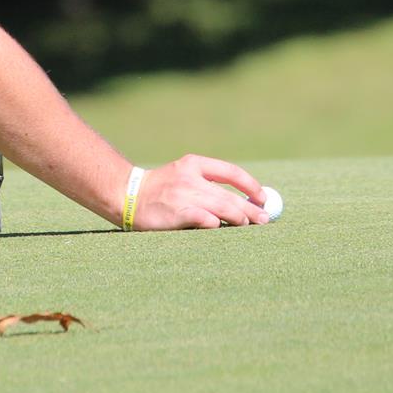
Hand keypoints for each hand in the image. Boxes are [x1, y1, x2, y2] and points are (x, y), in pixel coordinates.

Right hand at [132, 153, 270, 229]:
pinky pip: (207, 221)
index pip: (231, 172)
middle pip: (230, 195)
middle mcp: (190, 177)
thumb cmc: (162, 190)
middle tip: (264, 220)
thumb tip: (247, 199)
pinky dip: (217, 226)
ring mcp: (183, 195)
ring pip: (223, 208)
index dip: (251, 186)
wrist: (127, 196)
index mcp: (193, 163)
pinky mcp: (178, 213)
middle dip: (251, 209)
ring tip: (247, 226)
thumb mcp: (183, 176)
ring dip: (239, 219)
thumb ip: (209, 184)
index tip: (262, 198)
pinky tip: (220, 228)